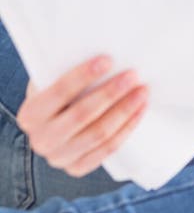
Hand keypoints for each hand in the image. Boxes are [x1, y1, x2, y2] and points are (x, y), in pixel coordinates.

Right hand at [16, 56, 148, 177]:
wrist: (50, 125)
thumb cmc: (57, 92)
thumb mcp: (52, 79)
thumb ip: (66, 68)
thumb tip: (100, 45)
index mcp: (31, 114)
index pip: (59, 92)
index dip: (84, 76)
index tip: (109, 60)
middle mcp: (41, 140)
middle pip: (82, 115)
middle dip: (111, 93)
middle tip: (133, 75)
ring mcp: (59, 158)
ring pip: (98, 134)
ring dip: (125, 111)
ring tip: (143, 91)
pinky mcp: (77, 168)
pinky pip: (107, 149)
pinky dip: (127, 128)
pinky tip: (140, 110)